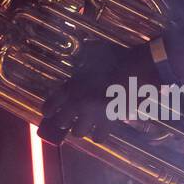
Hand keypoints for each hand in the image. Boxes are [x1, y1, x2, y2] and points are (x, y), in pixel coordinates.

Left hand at [38, 40, 159, 144]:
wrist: (136, 70)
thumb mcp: (94, 50)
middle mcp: (78, 103)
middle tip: (65, 121)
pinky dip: (98, 136)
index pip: (51, 104)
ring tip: (83, 127)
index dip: (48, 109)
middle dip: (62, 122)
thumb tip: (83, 47)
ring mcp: (93, 114)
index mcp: (71, 86)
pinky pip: (99, 137)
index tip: (47, 113)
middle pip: (61, 122)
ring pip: (78, 132)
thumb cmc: (116, 58)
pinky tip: (98, 134)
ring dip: (80, 130)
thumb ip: (85, 53)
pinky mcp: (108, 122)